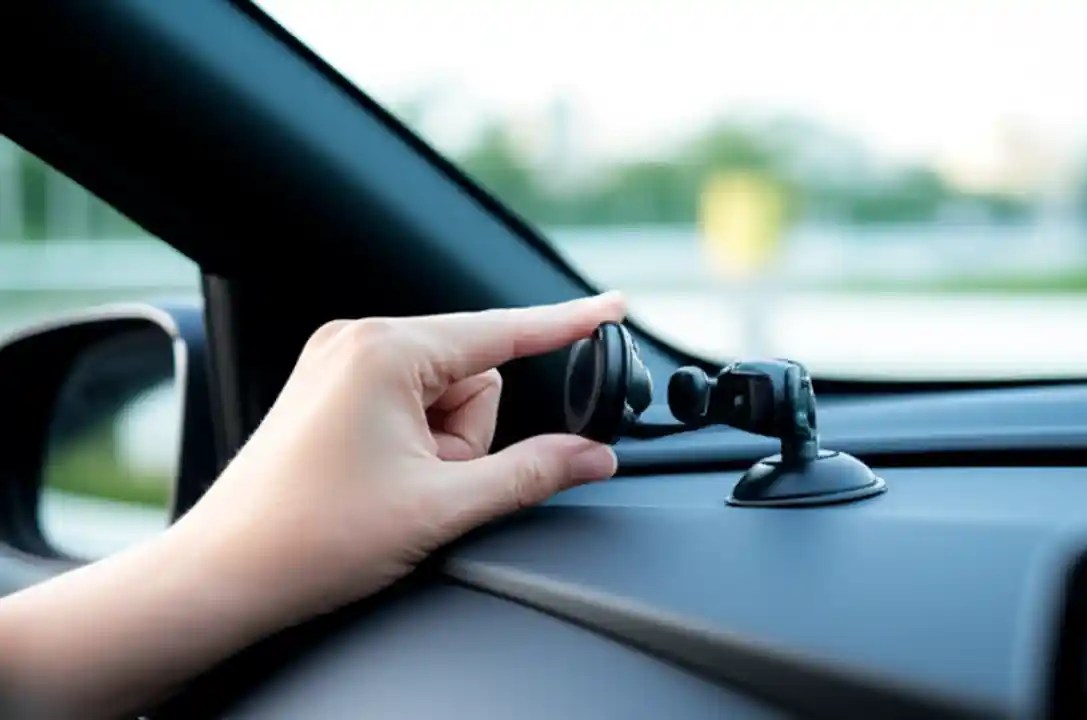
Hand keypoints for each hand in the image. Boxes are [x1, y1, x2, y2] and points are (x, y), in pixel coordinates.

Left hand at [170, 291, 626, 627]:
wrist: (224, 576)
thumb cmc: (310, 538)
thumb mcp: (441, 506)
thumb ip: (532, 473)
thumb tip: (593, 456)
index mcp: (386, 351)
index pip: (504, 331)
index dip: (568, 324)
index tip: (614, 308)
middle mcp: (359, 341)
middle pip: (474, 376)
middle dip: (469, 438)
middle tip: (427, 484)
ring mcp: (341, 364)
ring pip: (444, 396)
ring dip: (442, 448)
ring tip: (395, 488)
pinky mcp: (333, 390)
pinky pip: (410, 405)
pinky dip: (417, 444)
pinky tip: (379, 481)